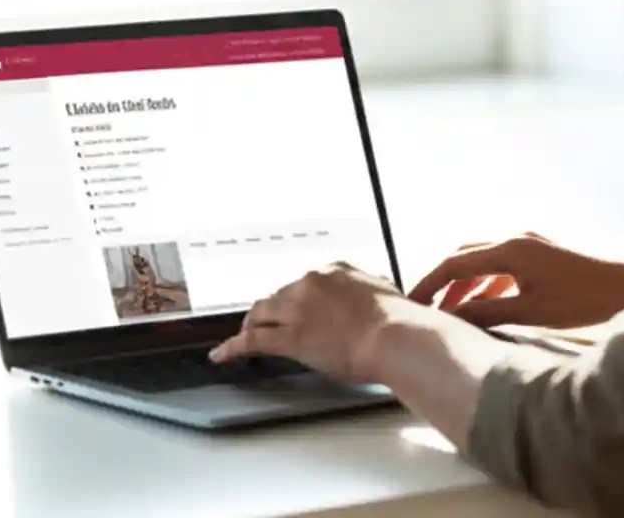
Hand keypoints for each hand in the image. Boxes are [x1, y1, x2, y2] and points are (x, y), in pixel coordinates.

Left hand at [209, 262, 418, 382]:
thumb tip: (378, 288)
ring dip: (250, 325)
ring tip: (242, 337)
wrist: (397, 337)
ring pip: (261, 314)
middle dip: (272, 312)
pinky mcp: (289, 336)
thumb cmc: (401, 322)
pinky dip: (233, 346)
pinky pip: (252, 340)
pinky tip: (222, 354)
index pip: (304, 284)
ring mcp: (296, 308)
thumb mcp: (386, 294)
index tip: (294, 308)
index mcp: (335, 270)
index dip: (295, 299)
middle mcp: (310, 283)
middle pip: (279, 297)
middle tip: (267, 325)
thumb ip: (371, 290)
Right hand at [408, 233, 623, 328]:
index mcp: (510, 248)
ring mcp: (530, 244)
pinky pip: (502, 266)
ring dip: (465, 285)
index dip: (430, 284)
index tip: (411, 303)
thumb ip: (487, 313)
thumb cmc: (584, 300)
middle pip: (465, 257)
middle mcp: (516, 239)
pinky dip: (486, 284)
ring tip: (450, 312)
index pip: (455, 264)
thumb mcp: (530, 311)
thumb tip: (451, 319)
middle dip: (443, 282)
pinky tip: (484, 305)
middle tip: (425, 306)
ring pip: (484, 261)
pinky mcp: (541, 254)